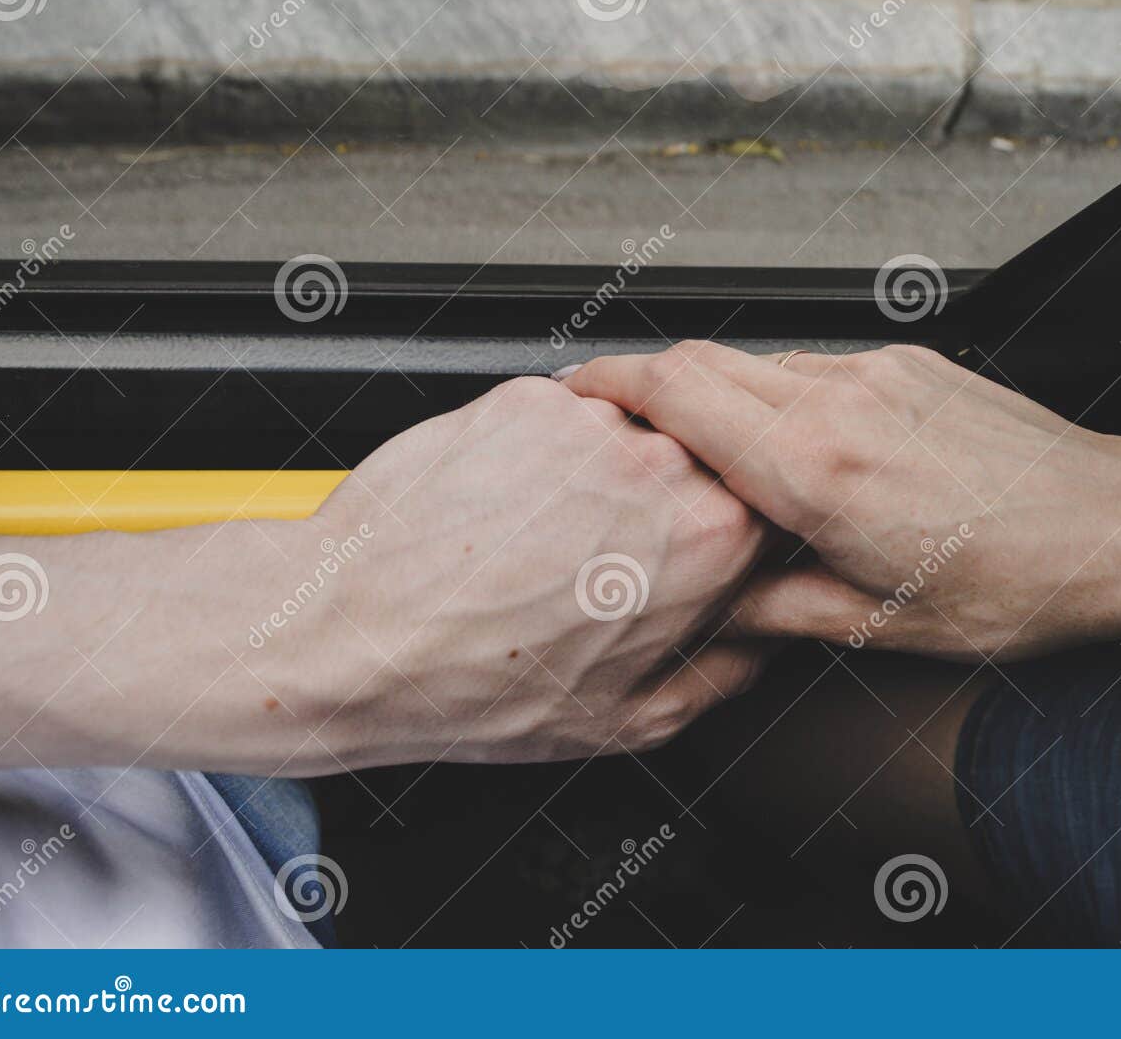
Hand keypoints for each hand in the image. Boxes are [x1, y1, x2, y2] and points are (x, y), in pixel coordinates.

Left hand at [280, 376, 769, 767]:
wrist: (349, 633)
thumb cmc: (473, 682)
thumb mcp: (629, 722)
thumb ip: (725, 672)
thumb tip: (758, 644)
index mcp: (711, 542)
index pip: (771, 508)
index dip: (734, 537)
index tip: (700, 559)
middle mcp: (660, 466)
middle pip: (704, 462)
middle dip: (665, 506)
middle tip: (604, 559)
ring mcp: (591, 424)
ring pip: (631, 435)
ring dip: (601, 478)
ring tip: (538, 541)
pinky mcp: (526, 398)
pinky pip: (563, 417)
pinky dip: (541, 456)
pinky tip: (503, 512)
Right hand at [561, 342, 1120, 660]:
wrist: (1118, 525)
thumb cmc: (1019, 581)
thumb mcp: (881, 623)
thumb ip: (773, 607)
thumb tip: (715, 603)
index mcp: (818, 469)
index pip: (676, 392)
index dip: (608, 386)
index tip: (575, 398)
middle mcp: (842, 401)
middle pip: (702, 359)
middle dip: (649, 387)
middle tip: (625, 434)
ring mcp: (880, 372)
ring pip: (759, 362)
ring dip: (721, 398)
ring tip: (723, 465)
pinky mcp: (912, 363)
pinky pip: (817, 366)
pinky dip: (782, 396)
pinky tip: (803, 450)